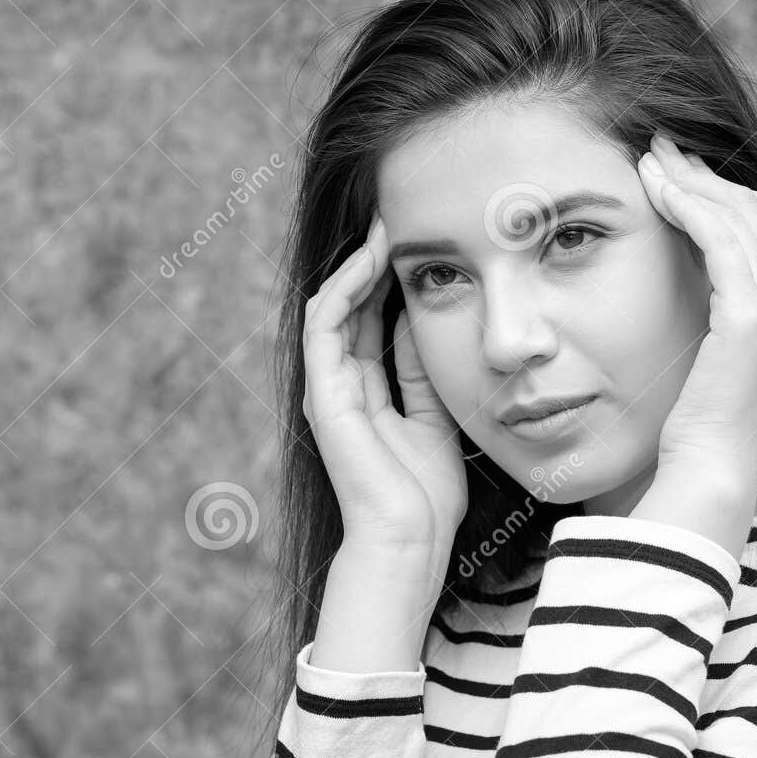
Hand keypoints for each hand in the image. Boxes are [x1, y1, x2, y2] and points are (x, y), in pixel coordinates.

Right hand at [302, 213, 467, 553]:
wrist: (409, 540)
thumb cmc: (426, 495)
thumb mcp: (434, 414)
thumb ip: (419, 371)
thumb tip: (421, 320)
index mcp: (365, 393)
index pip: (370, 320)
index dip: (388, 280)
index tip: (418, 243)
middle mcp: (339, 386)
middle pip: (350, 307)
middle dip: (371, 261)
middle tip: (398, 217)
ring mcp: (326, 388)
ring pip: (332, 305)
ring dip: (356, 263)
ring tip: (384, 226)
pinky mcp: (322, 392)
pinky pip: (325, 323)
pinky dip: (345, 286)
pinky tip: (371, 259)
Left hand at [637, 132, 756, 488]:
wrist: (708, 469)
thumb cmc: (695, 425)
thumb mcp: (708, 360)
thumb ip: (710, 320)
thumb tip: (681, 286)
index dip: (717, 192)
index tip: (673, 169)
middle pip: (753, 212)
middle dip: (704, 174)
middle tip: (658, 147)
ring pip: (737, 217)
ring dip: (690, 180)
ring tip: (648, 157)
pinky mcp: (753, 316)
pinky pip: (721, 240)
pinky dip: (688, 205)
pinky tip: (655, 189)